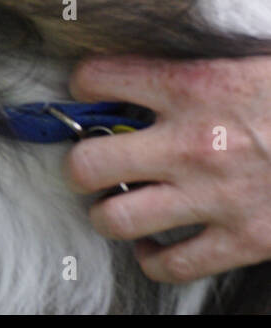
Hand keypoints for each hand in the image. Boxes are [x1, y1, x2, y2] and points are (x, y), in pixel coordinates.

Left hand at [64, 55, 270, 282]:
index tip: (89, 93)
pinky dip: (153, 258)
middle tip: (94, 162)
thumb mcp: (246, 64)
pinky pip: (170, 264)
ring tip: (119, 203)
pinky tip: (156, 242)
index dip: (83, 85)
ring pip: (115, 219)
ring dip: (108, 213)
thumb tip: (141, 77)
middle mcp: (193, 143)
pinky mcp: (245, 240)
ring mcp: (216, 197)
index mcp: (194, 85)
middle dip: (82, 164)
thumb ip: (191, 71)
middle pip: (87, 163)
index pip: (95, 78)